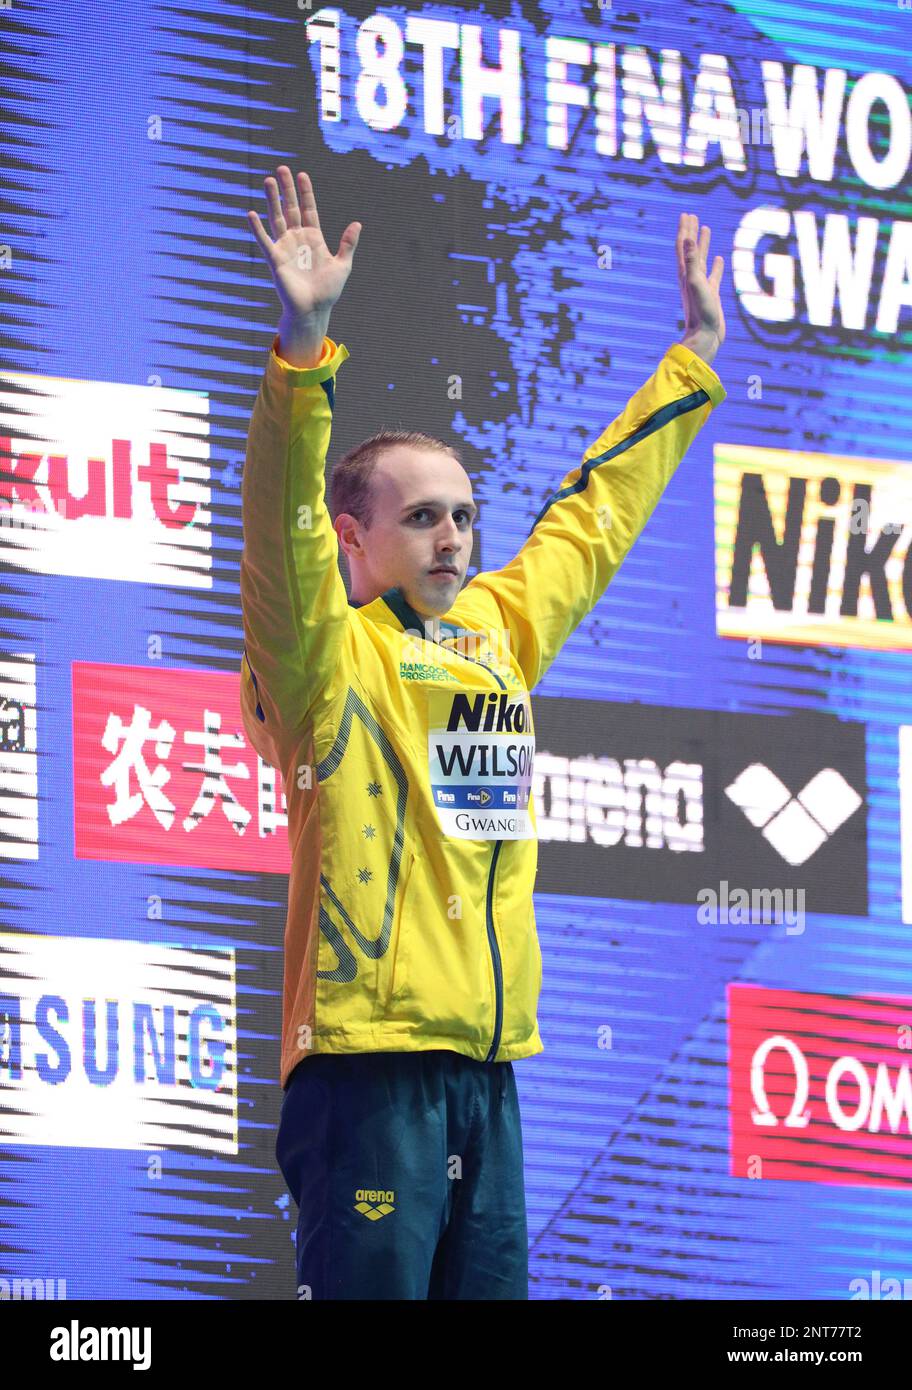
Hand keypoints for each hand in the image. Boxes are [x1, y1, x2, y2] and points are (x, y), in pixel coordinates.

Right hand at [247, 165, 360, 333]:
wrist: (313, 311)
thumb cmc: (328, 292)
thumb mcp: (342, 265)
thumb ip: (348, 244)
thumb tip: (357, 223)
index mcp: (314, 238)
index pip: (309, 209)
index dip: (306, 192)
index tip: (302, 174)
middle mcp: (297, 239)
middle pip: (291, 208)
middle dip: (287, 189)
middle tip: (282, 168)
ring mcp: (285, 248)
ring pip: (277, 219)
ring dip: (272, 200)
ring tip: (268, 181)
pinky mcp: (275, 260)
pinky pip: (265, 241)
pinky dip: (257, 229)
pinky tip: (251, 214)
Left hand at [676, 211, 724, 365]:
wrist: (705, 337)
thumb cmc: (700, 313)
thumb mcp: (696, 283)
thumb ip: (692, 261)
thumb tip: (687, 239)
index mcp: (685, 274)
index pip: (683, 246)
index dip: (684, 230)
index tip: (686, 214)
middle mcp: (691, 278)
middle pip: (690, 249)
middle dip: (690, 232)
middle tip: (692, 216)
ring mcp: (702, 286)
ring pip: (702, 260)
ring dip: (703, 244)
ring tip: (706, 229)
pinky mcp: (711, 294)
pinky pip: (714, 275)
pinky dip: (716, 266)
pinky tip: (719, 259)